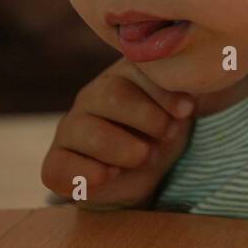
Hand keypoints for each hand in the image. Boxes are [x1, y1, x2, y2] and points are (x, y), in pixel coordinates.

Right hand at [41, 57, 195, 209]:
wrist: (139, 176)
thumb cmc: (160, 135)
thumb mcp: (175, 113)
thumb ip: (180, 97)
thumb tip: (189, 101)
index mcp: (122, 76)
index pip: (137, 71)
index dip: (163, 92)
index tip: (187, 111)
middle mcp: (91, 97)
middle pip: (111, 95)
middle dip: (147, 118)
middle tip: (167, 135)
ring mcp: (70, 129)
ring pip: (86, 131)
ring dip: (122, 147)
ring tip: (144, 157)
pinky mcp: (57, 163)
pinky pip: (59, 167)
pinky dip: (85, 174)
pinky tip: (110, 174)